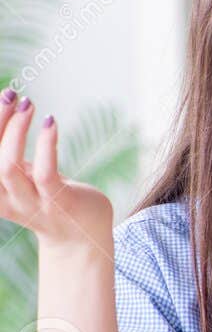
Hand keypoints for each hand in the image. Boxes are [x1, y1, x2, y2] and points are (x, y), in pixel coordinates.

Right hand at [0, 92, 112, 249]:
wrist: (83, 238)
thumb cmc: (51, 198)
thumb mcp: (25, 175)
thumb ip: (10, 153)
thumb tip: (9, 109)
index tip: (1, 96)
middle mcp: (5, 199)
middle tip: (10, 93)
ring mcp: (31, 203)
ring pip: (8, 167)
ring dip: (15, 131)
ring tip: (28, 104)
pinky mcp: (58, 203)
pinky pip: (45, 173)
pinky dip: (44, 145)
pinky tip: (50, 123)